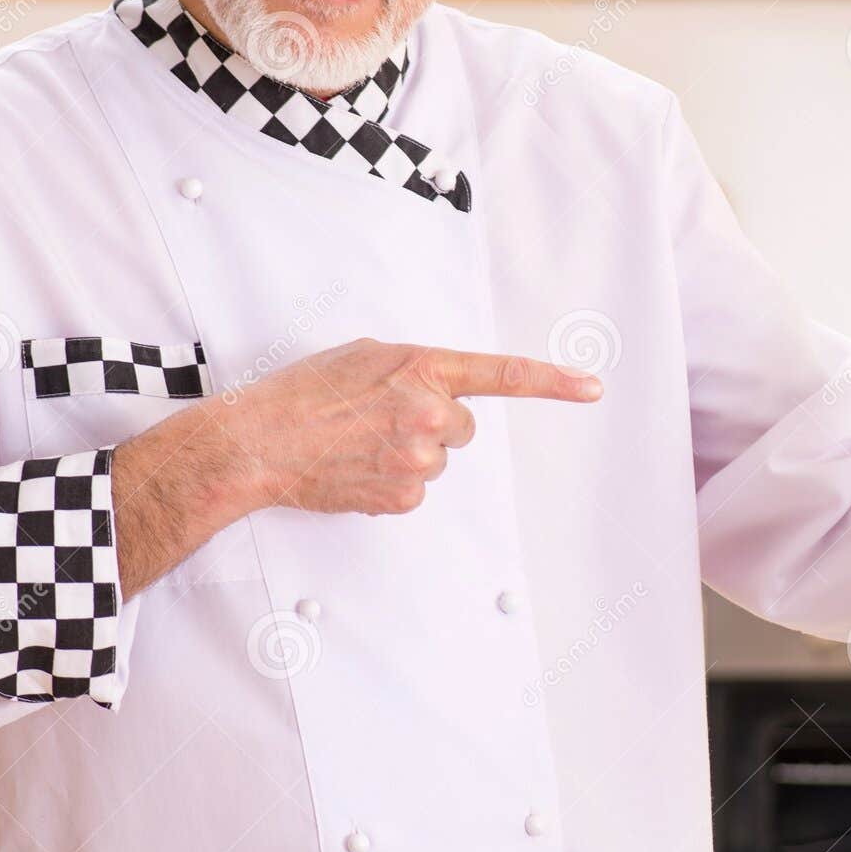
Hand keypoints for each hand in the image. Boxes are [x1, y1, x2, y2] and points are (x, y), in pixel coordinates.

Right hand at [221, 337, 603, 515]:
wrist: (259, 442)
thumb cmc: (305, 393)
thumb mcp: (366, 356)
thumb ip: (414, 370)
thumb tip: (437, 389)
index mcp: (423, 368)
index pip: (502, 375)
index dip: (553, 382)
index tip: (591, 387)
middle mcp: (430, 412)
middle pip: (463, 427)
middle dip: (433, 424)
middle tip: (382, 419)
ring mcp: (419, 458)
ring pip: (438, 460)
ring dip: (409, 453)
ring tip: (359, 443)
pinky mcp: (404, 496)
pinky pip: (416, 489)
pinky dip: (391, 482)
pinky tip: (356, 468)